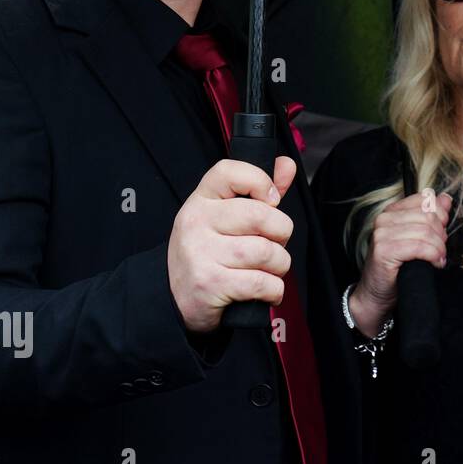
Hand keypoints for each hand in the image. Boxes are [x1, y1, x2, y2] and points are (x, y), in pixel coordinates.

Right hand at [167, 157, 297, 331]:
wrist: (175, 298)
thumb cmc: (209, 253)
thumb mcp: (226, 217)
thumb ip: (258, 190)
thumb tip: (286, 165)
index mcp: (201, 200)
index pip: (230, 171)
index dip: (261, 181)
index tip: (271, 200)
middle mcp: (196, 223)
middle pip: (261, 216)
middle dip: (281, 233)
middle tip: (273, 243)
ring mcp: (201, 254)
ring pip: (266, 252)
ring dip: (279, 265)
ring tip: (267, 269)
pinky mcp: (210, 284)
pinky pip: (262, 283)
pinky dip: (274, 290)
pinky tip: (264, 289)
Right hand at [349, 189, 451, 336]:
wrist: (377, 294)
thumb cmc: (398, 268)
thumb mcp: (417, 237)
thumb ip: (431, 216)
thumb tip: (446, 199)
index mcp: (392, 211)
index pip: (426, 200)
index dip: (441, 216)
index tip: (441, 234)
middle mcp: (384, 219)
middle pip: (428, 216)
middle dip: (441, 235)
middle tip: (440, 250)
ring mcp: (382, 234)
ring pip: (426, 232)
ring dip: (438, 248)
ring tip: (438, 258)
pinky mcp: (384, 250)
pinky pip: (419, 247)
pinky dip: (433, 256)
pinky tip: (435, 264)